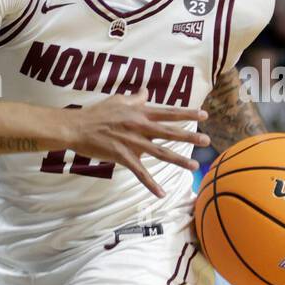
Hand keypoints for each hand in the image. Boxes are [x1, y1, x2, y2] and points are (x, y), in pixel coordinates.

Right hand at [62, 92, 210, 197]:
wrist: (77, 127)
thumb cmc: (97, 113)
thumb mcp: (118, 100)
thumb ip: (135, 98)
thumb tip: (146, 91)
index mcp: (140, 112)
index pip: (168, 112)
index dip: (187, 113)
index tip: (204, 115)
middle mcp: (140, 126)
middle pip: (170, 132)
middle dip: (189, 136)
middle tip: (207, 141)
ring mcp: (132, 142)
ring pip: (160, 153)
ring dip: (178, 160)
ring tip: (194, 166)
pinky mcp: (123, 156)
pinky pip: (140, 172)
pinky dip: (151, 184)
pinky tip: (161, 193)